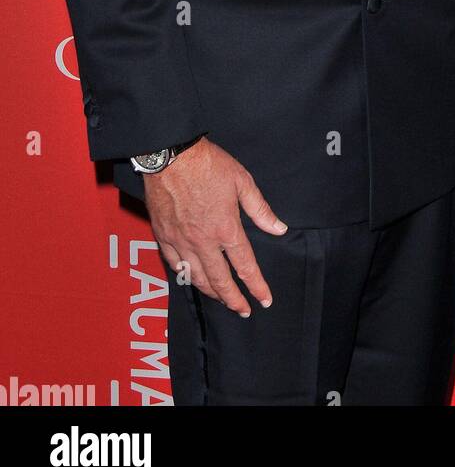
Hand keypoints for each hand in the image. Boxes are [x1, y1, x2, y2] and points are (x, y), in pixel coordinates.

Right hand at [144, 137, 287, 316]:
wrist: (170, 156)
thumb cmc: (208, 165)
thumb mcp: (242, 182)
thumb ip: (260, 210)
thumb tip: (279, 229)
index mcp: (226, 229)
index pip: (245, 266)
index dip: (257, 286)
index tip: (264, 300)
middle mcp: (203, 242)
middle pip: (220, 281)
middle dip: (233, 299)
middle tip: (242, 310)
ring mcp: (181, 241)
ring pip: (196, 278)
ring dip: (211, 293)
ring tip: (222, 300)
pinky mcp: (163, 236)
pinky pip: (174, 265)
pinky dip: (185, 277)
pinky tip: (192, 279)